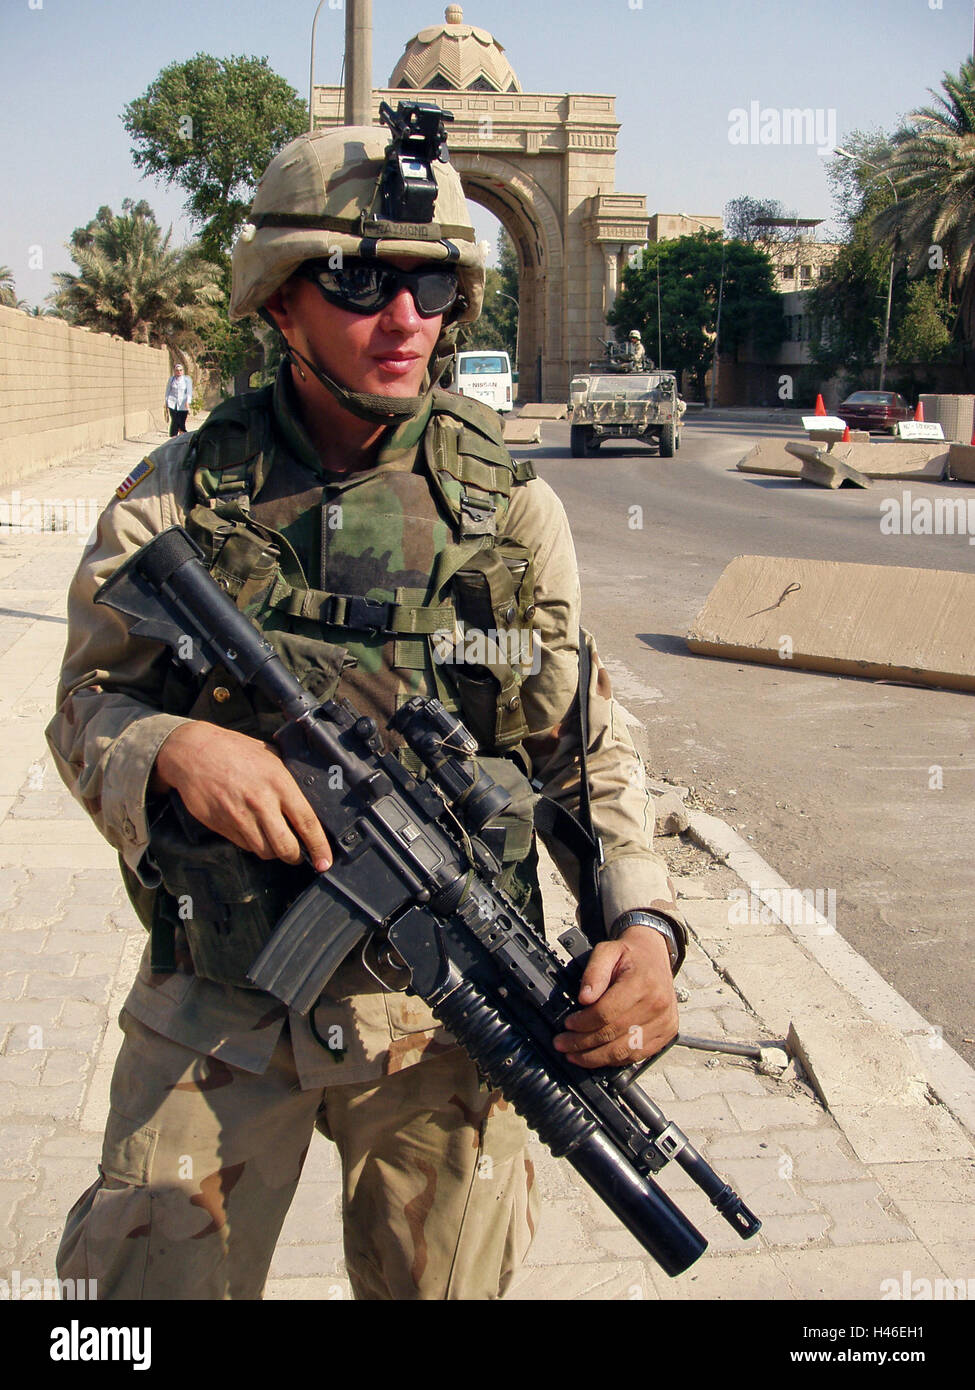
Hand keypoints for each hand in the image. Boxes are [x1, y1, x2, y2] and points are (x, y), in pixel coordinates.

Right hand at [152, 722, 332, 871]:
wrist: (192, 752)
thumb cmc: (233, 749)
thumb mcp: (269, 755)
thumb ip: (287, 777)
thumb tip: (306, 796)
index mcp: (279, 783)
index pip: (306, 822)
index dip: (319, 846)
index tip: (325, 861)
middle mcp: (261, 803)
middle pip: (286, 847)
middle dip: (296, 857)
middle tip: (299, 855)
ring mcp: (239, 817)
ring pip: (264, 851)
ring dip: (273, 852)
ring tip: (276, 842)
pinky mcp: (222, 826)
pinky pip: (245, 845)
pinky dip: (253, 844)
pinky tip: (254, 832)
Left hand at [553, 926, 678, 1067]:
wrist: (655, 955)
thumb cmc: (630, 954)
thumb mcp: (607, 951)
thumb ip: (594, 972)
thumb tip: (584, 998)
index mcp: (643, 984)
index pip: (607, 1013)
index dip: (583, 1022)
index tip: (567, 1024)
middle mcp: (657, 1006)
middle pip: (613, 1035)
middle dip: (583, 1044)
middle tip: (563, 1045)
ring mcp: (664, 1022)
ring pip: (624, 1051)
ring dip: (596, 1058)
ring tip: (575, 1056)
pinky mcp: (667, 1033)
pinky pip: (638, 1055)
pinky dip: (615, 1059)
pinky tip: (598, 1057)